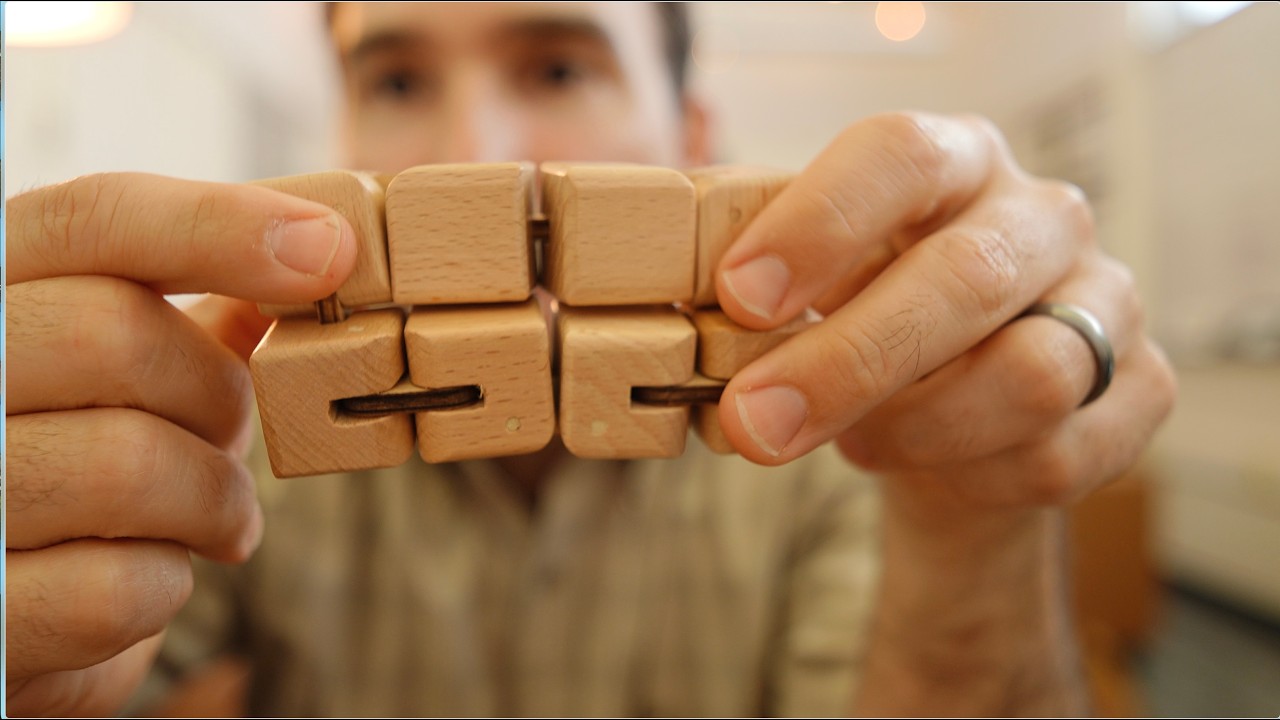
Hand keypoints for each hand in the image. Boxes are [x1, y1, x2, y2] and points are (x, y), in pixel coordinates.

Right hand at [4, 173, 355, 714]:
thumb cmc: (57, 468)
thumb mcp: (99, 375)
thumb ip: (180, 318)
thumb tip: (316, 248)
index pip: (93, 220)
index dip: (222, 226)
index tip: (332, 253)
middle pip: (115, 334)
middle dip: (216, 396)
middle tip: (229, 437)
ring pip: (125, 464)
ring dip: (211, 501)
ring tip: (211, 519)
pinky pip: (111, 589)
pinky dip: (163, 586)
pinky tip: (142, 579)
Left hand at [714, 113, 1174, 516]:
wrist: (959, 413)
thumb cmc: (872, 323)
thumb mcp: (818, 290)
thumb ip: (772, 295)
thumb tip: (704, 325)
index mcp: (952, 162)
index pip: (898, 155)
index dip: (818, 224)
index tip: (740, 297)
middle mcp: (1042, 215)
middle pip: (962, 277)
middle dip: (845, 363)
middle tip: (754, 423)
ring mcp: (1108, 298)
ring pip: (1029, 375)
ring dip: (915, 429)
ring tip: (853, 440)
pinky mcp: (1142, 389)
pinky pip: (1059, 455)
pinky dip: (973, 478)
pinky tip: (934, 466)